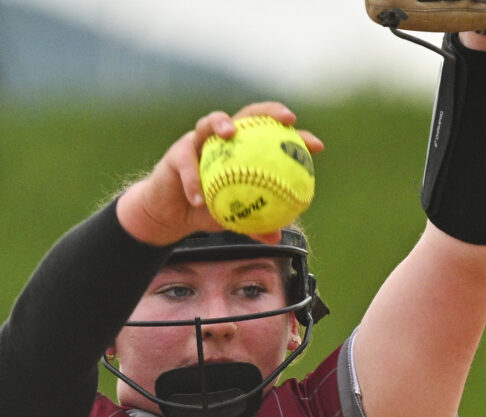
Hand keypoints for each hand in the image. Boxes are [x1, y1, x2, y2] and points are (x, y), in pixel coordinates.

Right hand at [117, 102, 323, 245]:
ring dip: (220, 124)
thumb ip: (253, 225)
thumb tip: (277, 236)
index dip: (295, 137)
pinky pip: (186, 164)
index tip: (315, 146)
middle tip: (286, 119)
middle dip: (268, 111)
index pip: (272, 138)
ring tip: (229, 132)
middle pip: (248, 115)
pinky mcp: (176, 154)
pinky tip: (198, 196)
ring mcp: (198, 142)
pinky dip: (193, 180)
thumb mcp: (231, 219)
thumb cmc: (205, 209)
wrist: (170, 214)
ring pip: (210, 124)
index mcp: (242, 151)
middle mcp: (222, 140)